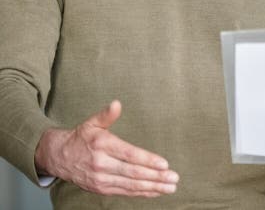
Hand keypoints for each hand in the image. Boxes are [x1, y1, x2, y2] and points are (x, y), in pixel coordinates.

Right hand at [34, 100, 178, 196]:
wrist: (57, 157)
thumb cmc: (80, 138)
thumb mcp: (91, 123)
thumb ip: (107, 115)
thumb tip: (117, 103)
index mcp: (102, 146)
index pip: (129, 155)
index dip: (147, 160)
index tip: (164, 164)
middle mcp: (101, 164)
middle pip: (132, 173)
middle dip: (156, 177)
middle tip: (174, 178)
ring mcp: (101, 179)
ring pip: (130, 185)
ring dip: (152, 187)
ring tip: (170, 187)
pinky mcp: (101, 188)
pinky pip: (124, 192)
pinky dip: (141, 193)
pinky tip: (155, 191)